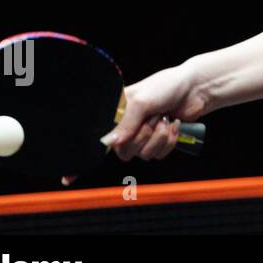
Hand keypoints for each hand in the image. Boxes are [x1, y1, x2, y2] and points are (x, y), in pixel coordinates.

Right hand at [61, 64, 203, 185]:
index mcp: (115, 113)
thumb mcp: (142, 100)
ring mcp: (142, 135)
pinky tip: (173, 124)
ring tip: (164, 119)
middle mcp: (125, 126)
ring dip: (158, 138)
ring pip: (142, 155)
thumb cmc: (166, 86)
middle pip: (122, 152)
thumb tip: (108, 144)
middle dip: (141, 137)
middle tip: (152, 119)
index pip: (94, 136)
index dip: (81, 156)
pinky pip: (158, 154)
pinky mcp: (158, 141)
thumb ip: (126, 123)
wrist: (195, 89)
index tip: (67, 176)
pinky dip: (168, 141)